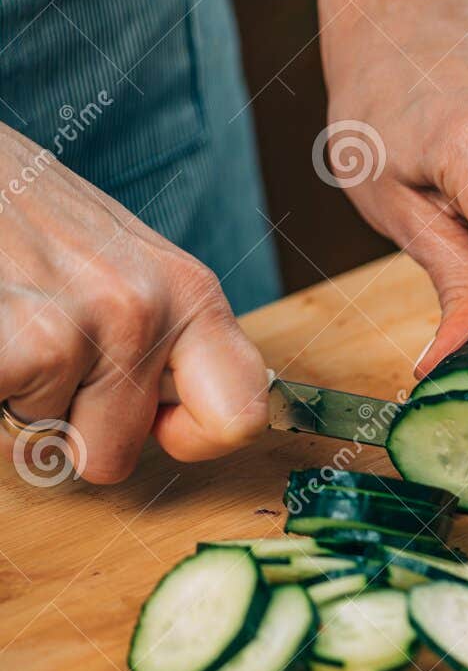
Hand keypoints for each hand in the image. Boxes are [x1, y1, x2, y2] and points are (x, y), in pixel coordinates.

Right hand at [0, 127, 269, 482]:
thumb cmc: (23, 213)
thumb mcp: (122, 264)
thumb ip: (159, 337)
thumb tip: (177, 419)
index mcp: (190, 293)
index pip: (240, 415)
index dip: (193, 439)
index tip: (156, 426)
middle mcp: (146, 309)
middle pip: (112, 456)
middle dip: (65, 425)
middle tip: (37, 348)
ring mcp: (81, 326)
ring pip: (40, 444)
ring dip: (14, 399)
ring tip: (7, 321)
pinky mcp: (25, 343)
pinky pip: (0, 429)